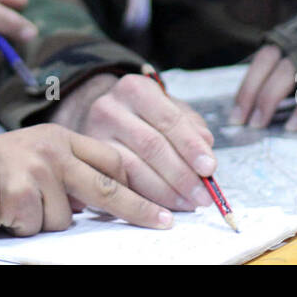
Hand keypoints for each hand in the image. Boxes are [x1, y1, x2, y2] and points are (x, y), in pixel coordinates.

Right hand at [0, 123, 171, 234]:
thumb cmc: (2, 165)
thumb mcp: (40, 153)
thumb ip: (71, 168)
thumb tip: (105, 202)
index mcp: (62, 138)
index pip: (110, 159)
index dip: (132, 183)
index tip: (155, 200)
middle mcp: (53, 151)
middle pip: (106, 188)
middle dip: (138, 209)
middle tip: (163, 222)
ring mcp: (37, 172)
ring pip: (67, 218)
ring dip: (47, 220)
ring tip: (24, 205)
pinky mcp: (20, 194)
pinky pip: (39, 226)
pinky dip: (25, 226)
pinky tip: (10, 210)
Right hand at [51, 72, 216, 212]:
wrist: (103, 117)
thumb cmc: (144, 115)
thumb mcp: (168, 108)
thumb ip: (189, 125)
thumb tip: (205, 147)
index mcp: (135, 89)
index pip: (168, 118)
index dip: (190, 146)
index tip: (209, 168)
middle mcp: (109, 107)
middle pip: (151, 145)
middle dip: (182, 175)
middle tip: (203, 196)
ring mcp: (93, 134)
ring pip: (133, 168)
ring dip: (166, 192)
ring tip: (188, 204)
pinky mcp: (87, 161)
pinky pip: (119, 183)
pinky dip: (145, 199)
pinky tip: (163, 207)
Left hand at [231, 0, 296, 129]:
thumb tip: (261, 90)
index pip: (268, 52)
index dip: (249, 82)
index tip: (239, 109)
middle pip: (276, 64)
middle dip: (255, 95)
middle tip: (245, 122)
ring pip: (295, 74)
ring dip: (273, 102)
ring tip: (262, 125)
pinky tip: (295, 126)